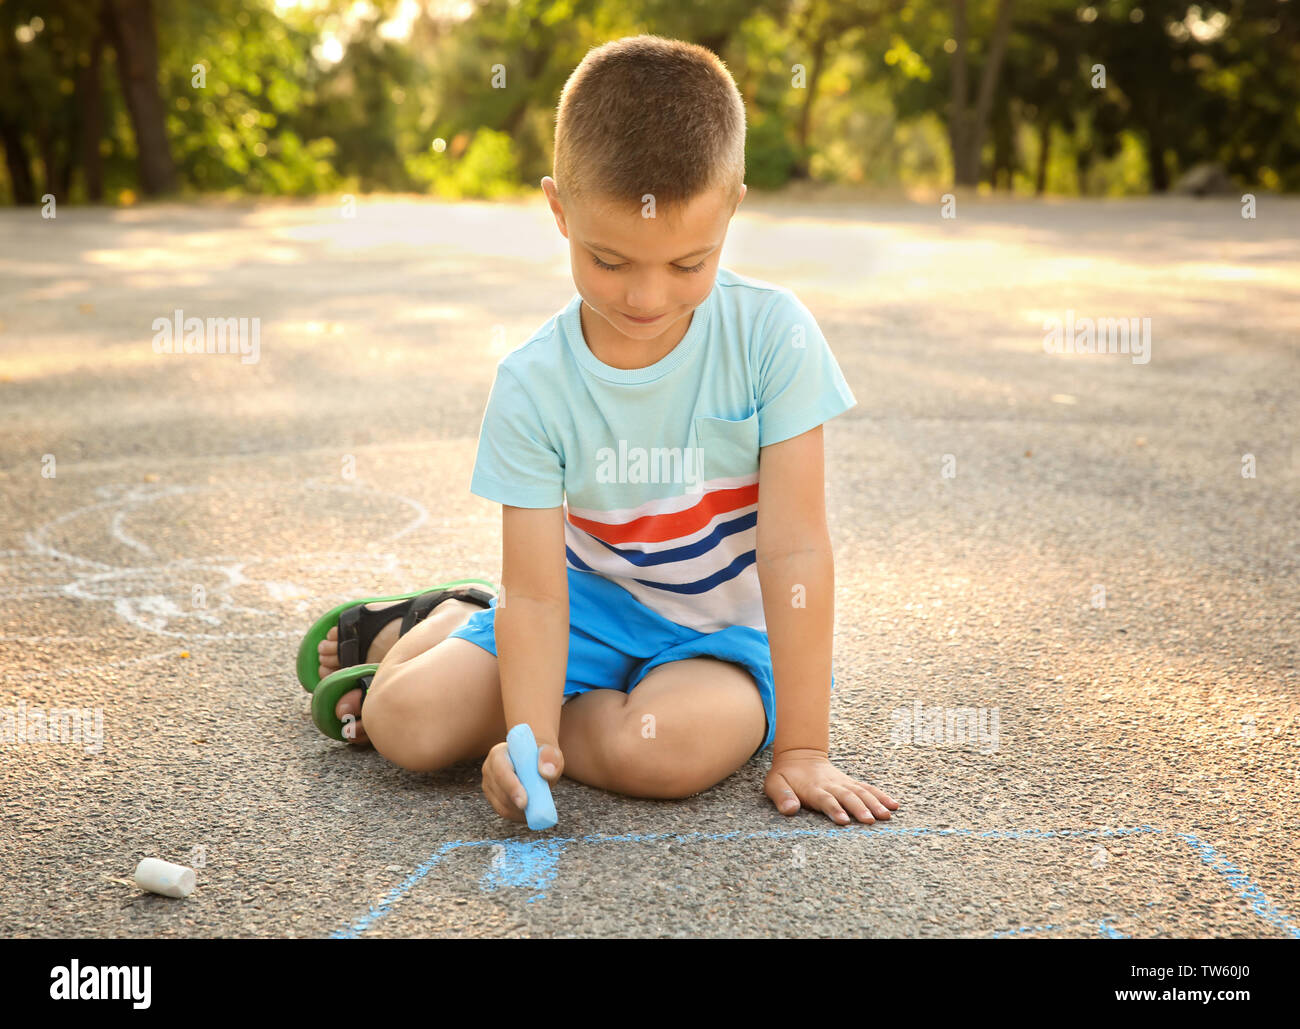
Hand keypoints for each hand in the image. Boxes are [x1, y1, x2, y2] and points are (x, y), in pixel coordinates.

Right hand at [481, 738, 564, 822]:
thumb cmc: (541, 754)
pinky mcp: (494, 798)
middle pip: (500, 792)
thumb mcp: (549, 751)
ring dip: (520, 811)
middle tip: (537, 809)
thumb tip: (546, 772)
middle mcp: (489, 769)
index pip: (501, 772)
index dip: (511, 788)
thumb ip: (549, 756)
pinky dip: (519, 815)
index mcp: (499, 753)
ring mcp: (489, 785)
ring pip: (502, 805)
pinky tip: (531, 813)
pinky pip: (504, 811)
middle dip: (518, 804)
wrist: (536, 759)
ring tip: (538, 808)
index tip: (524, 802)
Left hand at [764, 748, 899, 824]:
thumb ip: (782, 796)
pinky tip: (894, 805)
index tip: (843, 820)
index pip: (825, 799)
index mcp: (813, 788)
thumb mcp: (774, 784)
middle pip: (847, 797)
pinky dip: (881, 796)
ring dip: (874, 803)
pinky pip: (867, 788)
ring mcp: (843, 783)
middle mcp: (831, 785)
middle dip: (859, 808)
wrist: (799, 755)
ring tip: (886, 815)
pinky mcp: (850, 783)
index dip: (834, 809)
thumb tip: (790, 810)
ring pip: (860, 792)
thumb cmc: (785, 775)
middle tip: (871, 820)